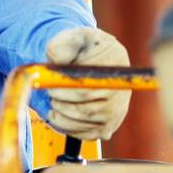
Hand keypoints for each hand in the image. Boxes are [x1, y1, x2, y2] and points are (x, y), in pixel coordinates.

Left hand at [44, 26, 131, 140]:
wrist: (88, 59)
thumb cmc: (78, 48)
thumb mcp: (70, 38)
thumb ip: (62, 45)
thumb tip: (56, 59)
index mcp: (116, 61)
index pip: (90, 87)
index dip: (66, 91)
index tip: (50, 87)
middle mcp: (122, 88)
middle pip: (88, 108)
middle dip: (62, 104)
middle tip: (50, 95)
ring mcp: (118, 109)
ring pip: (86, 122)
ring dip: (63, 115)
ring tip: (54, 102)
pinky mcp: (109, 125)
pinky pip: (87, 134)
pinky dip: (68, 127)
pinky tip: (59, 114)